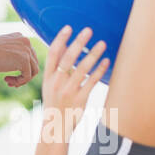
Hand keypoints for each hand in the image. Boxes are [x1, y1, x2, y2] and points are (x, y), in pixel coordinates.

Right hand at [0, 32, 39, 86]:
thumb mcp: (3, 50)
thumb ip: (14, 54)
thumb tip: (25, 68)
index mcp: (21, 37)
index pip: (30, 55)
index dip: (22, 68)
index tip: (10, 74)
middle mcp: (26, 41)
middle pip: (34, 63)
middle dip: (23, 74)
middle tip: (10, 81)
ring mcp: (27, 50)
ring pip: (33, 71)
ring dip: (21, 80)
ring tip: (9, 82)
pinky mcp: (25, 60)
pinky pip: (27, 76)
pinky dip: (19, 82)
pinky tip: (6, 80)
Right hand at [41, 25, 107, 142]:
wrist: (55, 127)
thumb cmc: (55, 101)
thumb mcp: (50, 84)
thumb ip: (56, 66)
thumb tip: (64, 44)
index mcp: (48, 77)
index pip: (52, 54)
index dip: (60, 39)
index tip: (69, 27)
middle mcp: (57, 83)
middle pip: (68, 59)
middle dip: (78, 43)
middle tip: (89, 30)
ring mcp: (68, 92)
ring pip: (82, 69)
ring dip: (93, 54)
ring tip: (103, 43)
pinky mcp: (80, 100)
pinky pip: (91, 82)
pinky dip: (100, 70)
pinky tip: (107, 61)